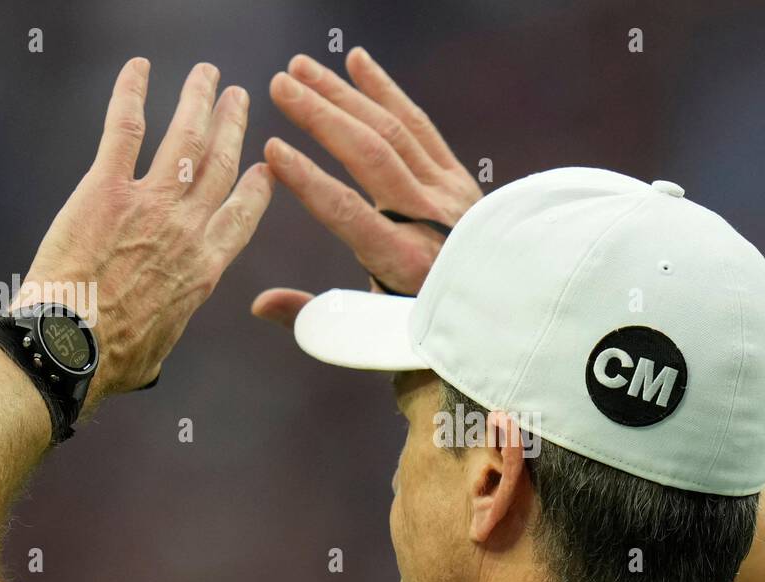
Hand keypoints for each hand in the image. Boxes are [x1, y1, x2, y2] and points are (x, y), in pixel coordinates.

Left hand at [22, 58, 272, 398]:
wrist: (74, 348)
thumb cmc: (113, 359)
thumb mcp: (161, 346)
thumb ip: (167, 325)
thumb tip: (153, 346)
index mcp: (205, 268)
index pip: (242, 214)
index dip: (256, 185)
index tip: (263, 165)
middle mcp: (187, 229)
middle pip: (221, 165)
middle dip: (233, 127)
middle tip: (240, 99)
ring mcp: (150, 204)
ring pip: (186, 138)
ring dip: (199, 100)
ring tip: (208, 76)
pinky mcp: (106, 188)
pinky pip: (125, 128)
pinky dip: (132, 93)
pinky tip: (140, 69)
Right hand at [252, 47, 481, 325]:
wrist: (506, 319)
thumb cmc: (429, 333)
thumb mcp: (375, 336)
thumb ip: (316, 315)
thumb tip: (259, 305)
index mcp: (407, 265)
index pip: (350, 214)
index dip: (310, 183)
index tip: (272, 152)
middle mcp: (434, 221)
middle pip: (372, 157)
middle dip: (322, 118)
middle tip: (278, 86)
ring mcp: (451, 194)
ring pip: (393, 131)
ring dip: (344, 95)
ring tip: (301, 68)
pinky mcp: (460, 178)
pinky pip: (420, 126)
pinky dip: (387, 92)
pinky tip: (357, 63)